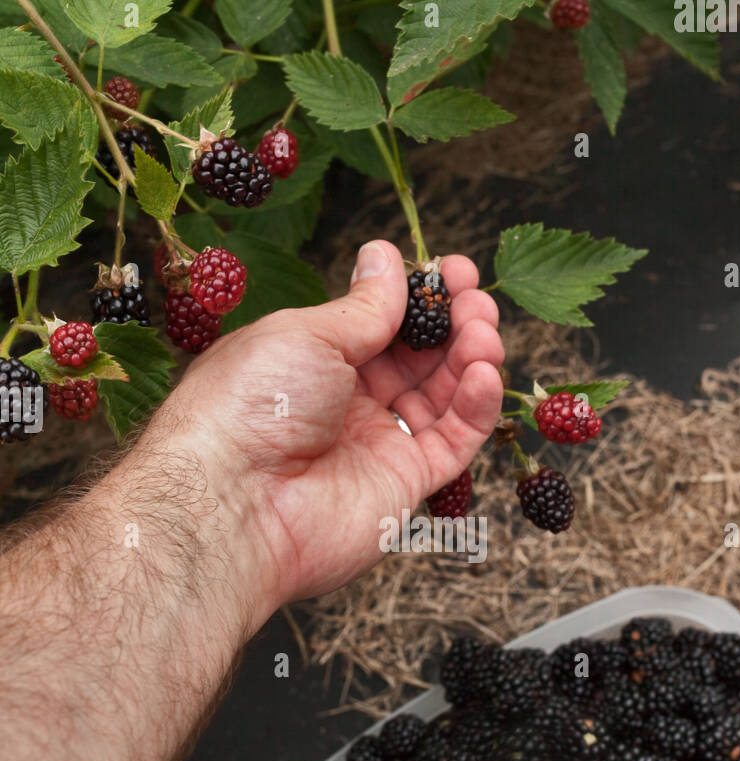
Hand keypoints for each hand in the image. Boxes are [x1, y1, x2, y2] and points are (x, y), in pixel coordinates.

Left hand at [151, 240, 503, 621]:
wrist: (234, 502)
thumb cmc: (249, 407)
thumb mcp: (306, 335)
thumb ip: (362, 307)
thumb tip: (386, 257)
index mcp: (311, 361)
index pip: (380, 324)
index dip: (418, 296)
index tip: (452, 269)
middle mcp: (345, 403)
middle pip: (417, 358)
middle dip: (452, 323)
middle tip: (476, 297)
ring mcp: (376, 445)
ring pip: (441, 397)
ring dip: (470, 358)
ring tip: (485, 331)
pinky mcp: (403, 485)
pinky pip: (453, 443)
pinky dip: (476, 407)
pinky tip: (484, 373)